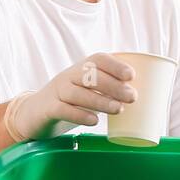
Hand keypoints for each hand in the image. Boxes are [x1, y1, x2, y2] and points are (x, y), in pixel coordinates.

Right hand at [4, 52, 136, 141]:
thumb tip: (144, 97)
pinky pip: (63, 109)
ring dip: (100, 100)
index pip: (98, 59)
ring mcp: (56, 92)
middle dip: (113, 85)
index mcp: (80, 69)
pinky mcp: (48, 109)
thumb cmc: (71, 103)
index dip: (115, 65)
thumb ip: (109, 91)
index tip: (132, 76)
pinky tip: (94, 121)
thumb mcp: (88, 91)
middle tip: (132, 97)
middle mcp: (68, 76)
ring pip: (77, 92)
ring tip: (119, 110)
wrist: (34, 114)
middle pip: (90, 75)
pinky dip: (79, 114)